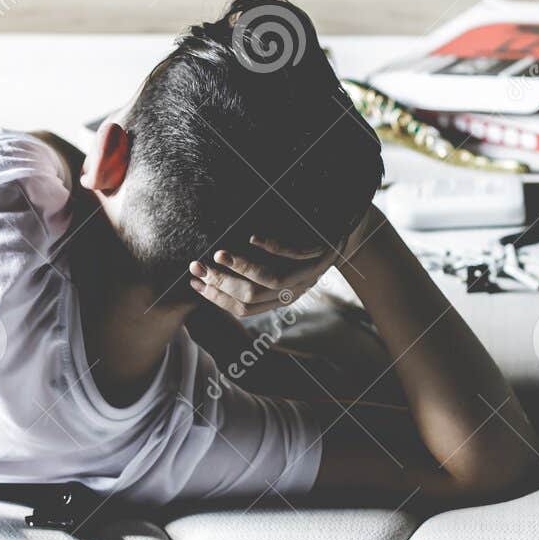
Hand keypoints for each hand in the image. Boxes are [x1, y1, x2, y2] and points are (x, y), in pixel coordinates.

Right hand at [188, 237, 336, 317]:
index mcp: (281, 297)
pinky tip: (252, 237)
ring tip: (219, 255)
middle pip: (252, 297)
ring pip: (270, 281)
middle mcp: (293, 290)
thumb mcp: (278, 262)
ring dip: (241, 268)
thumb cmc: (302, 244)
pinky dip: (270, 246)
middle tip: (198, 267)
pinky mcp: (319, 253)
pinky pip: (293, 254)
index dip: (217, 297)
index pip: (243, 308)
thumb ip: (252, 269)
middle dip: (221, 283)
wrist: (344, 231)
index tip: (194, 282)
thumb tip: (212, 266)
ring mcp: (307, 272)